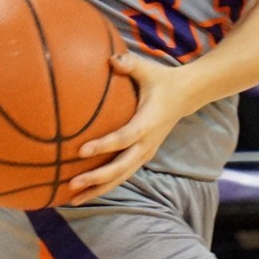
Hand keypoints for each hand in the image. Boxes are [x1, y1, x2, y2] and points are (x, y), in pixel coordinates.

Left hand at [64, 53, 187, 204]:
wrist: (185, 96)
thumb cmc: (161, 80)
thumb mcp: (148, 69)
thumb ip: (129, 63)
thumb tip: (111, 59)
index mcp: (147, 123)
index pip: (124, 137)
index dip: (104, 145)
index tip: (82, 151)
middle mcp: (147, 143)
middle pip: (121, 167)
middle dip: (97, 177)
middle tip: (72, 184)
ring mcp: (145, 153)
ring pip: (121, 177)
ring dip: (98, 188)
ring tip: (73, 198)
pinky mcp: (142, 157)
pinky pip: (123, 175)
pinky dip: (105, 185)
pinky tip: (85, 192)